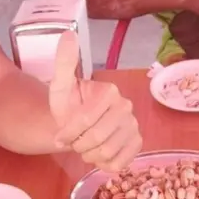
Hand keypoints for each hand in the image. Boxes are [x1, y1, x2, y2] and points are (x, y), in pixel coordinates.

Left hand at [49, 31, 141, 171]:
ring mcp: (134, 125)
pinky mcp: (138, 143)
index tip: (60, 133)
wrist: (77, 124)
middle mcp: (127, 106)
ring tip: (87, 145)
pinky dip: (106, 164)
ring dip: (90, 155)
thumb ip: (64, 62)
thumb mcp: (61, 85)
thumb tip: (68, 33)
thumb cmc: (68, 105)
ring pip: (107, 153)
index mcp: (110, 92)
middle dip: (79, 145)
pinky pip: (120, 163)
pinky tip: (101, 153)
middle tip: (75, 139)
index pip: (83, 121)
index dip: (67, 133)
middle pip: (96, 139)